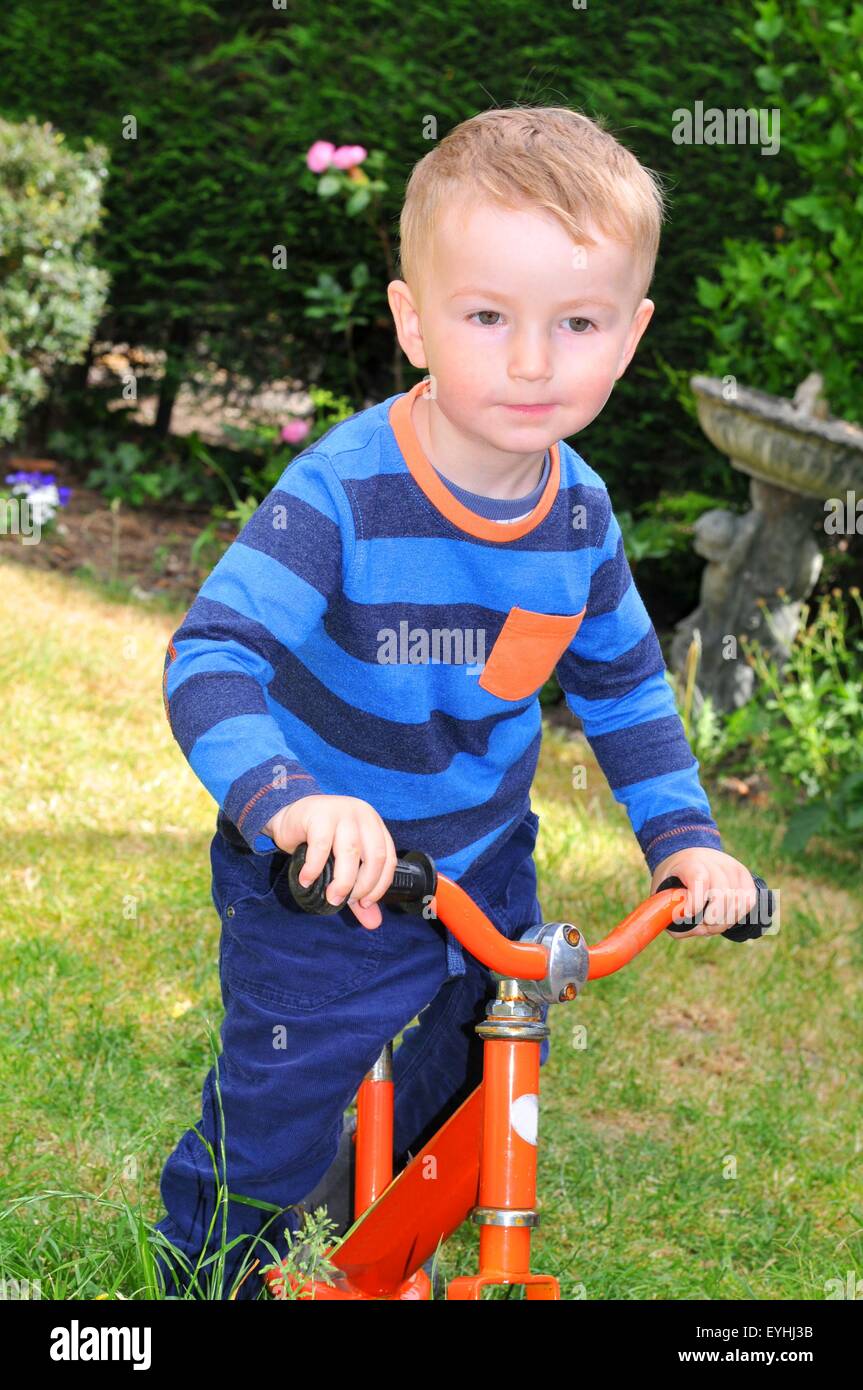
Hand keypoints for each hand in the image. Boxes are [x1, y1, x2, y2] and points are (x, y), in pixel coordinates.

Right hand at [264, 796, 397, 929]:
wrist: (288, 815)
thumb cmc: (318, 839)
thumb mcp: (341, 864)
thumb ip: (358, 892)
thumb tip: (373, 923)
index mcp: (374, 826)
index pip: (388, 859)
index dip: (380, 885)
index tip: (366, 903)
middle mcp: (363, 815)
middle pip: (373, 857)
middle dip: (362, 886)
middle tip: (344, 902)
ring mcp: (342, 811)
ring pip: (350, 852)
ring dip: (342, 881)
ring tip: (330, 897)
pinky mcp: (319, 814)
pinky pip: (321, 846)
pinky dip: (314, 868)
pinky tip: (306, 880)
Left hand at [650, 847, 758, 938]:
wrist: (687, 856)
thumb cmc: (673, 880)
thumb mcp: (662, 893)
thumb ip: (670, 916)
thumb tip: (690, 927)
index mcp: (690, 863)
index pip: (699, 879)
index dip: (696, 902)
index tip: (688, 913)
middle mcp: (714, 862)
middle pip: (722, 895)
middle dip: (713, 919)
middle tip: (704, 925)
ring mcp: (732, 867)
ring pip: (738, 900)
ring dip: (726, 920)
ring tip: (713, 923)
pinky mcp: (744, 874)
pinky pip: (749, 900)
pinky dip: (738, 914)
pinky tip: (725, 916)